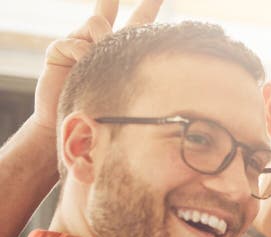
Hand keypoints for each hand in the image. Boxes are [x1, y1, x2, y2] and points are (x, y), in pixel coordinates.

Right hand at [32, 0, 163, 132]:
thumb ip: (135, 72)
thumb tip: (141, 54)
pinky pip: (75, 41)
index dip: (148, 8)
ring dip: (102, 39)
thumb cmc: (105, 117)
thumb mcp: (127, 92)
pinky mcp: (60, 49)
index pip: (137, 26)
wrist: (72, 128)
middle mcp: (98, 44)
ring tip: (99, 61)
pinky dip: (81, 53)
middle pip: (109, 12)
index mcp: (120, 54)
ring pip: (97, 23)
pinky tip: (82, 65)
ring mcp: (78, 43)